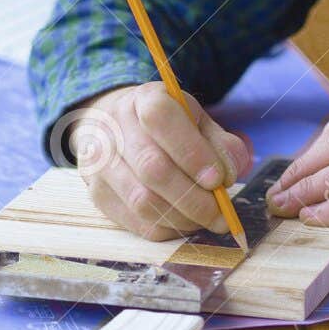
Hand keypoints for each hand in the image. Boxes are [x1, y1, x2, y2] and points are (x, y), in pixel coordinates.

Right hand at [65, 83, 252, 241]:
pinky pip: (136, 223)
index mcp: (144, 99)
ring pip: (143, 202)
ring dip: (184, 218)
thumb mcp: (197, 121)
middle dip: (195, 198)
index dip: (192, 151)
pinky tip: (185, 221)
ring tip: (207, 219)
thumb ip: (220, 142)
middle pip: (152, 168)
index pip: (161, 118)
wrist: (116, 127)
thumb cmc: (168, 126)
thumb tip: (230, 171)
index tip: (219, 179)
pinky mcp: (98, 194)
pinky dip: (168, 229)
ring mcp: (101, 163)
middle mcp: (115, 128)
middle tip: (222, 213)